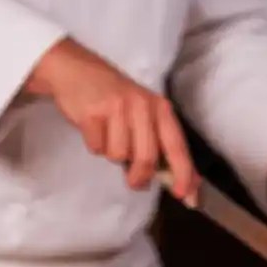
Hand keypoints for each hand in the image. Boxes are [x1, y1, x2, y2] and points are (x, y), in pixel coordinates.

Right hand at [27, 38, 198, 202]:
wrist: (77, 71)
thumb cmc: (116, 99)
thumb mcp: (145, 115)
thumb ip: (164, 146)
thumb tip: (189, 183)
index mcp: (160, 108)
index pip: (177, 146)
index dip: (183, 173)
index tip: (184, 195)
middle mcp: (142, 106)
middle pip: (146, 158)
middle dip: (139, 176)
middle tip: (133, 180)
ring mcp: (116, 108)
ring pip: (119, 155)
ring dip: (112, 154)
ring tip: (109, 136)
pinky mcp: (92, 112)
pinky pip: (97, 148)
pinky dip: (95, 146)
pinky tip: (94, 128)